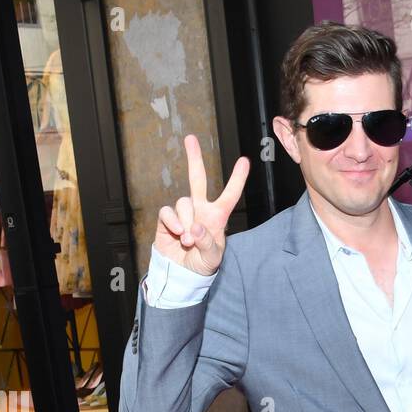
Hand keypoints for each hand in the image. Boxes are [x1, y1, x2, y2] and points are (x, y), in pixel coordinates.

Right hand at [154, 134, 249, 275]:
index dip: (237, 179)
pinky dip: (173, 222)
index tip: (244, 161)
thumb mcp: (212, 258)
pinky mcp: (167, 219)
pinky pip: (168, 212)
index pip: (229, 196)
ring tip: (189, 241)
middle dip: (194, 159)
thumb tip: (196, 228)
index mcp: (217, 217)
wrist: (181, 273)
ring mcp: (183, 213)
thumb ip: (207, 243)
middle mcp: (200, 210)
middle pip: (197, 179)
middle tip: (190, 138)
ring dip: (186, 222)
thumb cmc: (202, 264)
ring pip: (183, 203)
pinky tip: (178, 234)